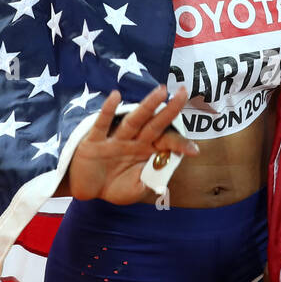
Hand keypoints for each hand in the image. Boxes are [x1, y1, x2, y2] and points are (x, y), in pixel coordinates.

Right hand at [67, 86, 197, 203]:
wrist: (86, 191)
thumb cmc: (112, 186)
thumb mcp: (134, 190)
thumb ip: (148, 182)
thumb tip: (162, 178)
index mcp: (145, 152)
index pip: (165, 143)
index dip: (179, 145)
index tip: (195, 151)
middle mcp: (133, 142)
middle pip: (154, 124)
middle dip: (169, 110)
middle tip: (184, 92)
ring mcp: (114, 139)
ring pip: (133, 120)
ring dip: (147, 106)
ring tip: (161, 91)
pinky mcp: (94, 141)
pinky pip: (102, 124)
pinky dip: (108, 111)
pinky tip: (115, 96)